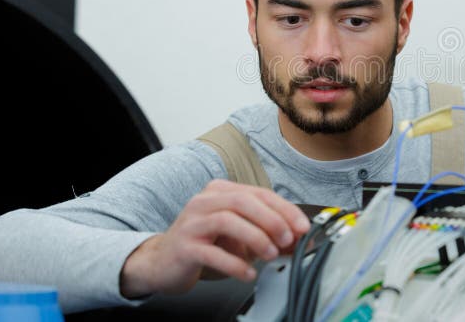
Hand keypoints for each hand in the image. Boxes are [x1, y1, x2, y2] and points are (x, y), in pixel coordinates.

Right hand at [119, 179, 309, 297]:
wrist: (162, 263)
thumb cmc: (204, 244)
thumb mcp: (238, 234)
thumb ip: (266, 232)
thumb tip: (297, 239)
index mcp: (221, 191)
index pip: (259, 193)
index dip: (284, 209)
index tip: (302, 226)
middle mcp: (205, 201)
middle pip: (244, 201)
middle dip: (272, 220)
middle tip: (287, 239)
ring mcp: (192, 222)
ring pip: (228, 220)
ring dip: (256, 237)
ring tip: (270, 255)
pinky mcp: (184, 246)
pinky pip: (212, 253)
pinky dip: (235, 263)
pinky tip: (248, 273)